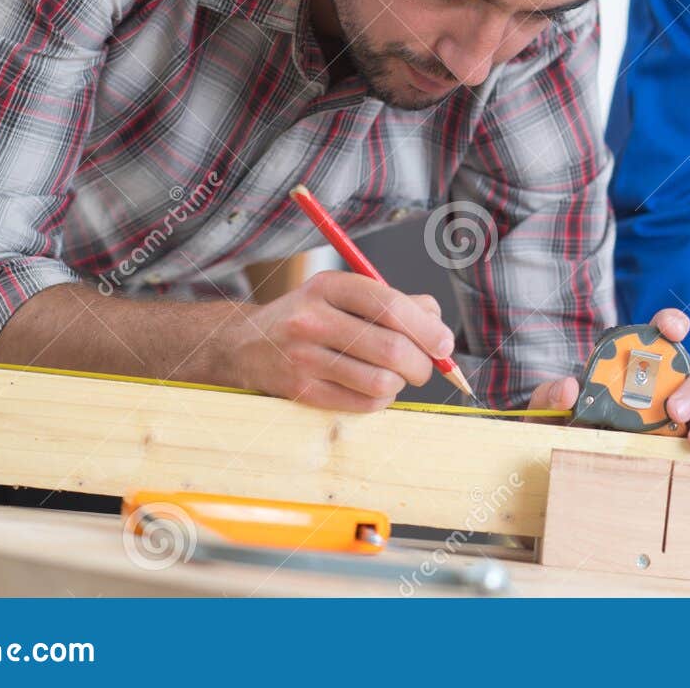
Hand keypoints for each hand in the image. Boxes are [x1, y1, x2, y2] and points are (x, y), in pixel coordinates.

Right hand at [225, 271, 454, 410]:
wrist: (245, 344)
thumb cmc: (310, 317)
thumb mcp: (342, 293)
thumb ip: (393, 301)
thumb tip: (437, 322)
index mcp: (329, 286)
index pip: (390, 305)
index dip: (427, 328)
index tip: (444, 343)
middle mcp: (313, 320)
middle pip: (392, 348)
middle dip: (422, 363)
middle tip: (426, 365)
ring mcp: (304, 358)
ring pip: (381, 381)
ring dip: (401, 384)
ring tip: (395, 376)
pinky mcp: (301, 391)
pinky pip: (363, 404)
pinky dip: (380, 400)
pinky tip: (372, 388)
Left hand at [525, 308, 689, 449]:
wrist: (573, 463)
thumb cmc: (569, 430)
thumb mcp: (549, 413)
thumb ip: (550, 397)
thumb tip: (568, 388)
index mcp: (644, 363)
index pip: (666, 331)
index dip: (673, 323)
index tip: (672, 330)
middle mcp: (676, 382)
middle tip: (674, 408)